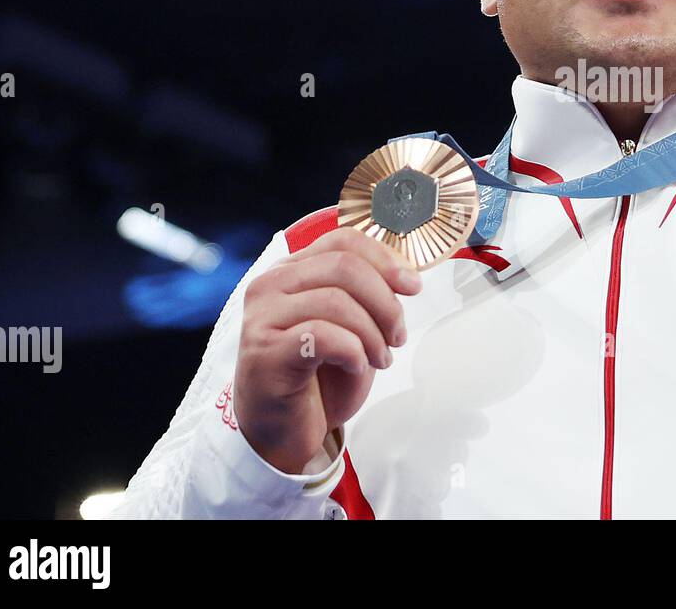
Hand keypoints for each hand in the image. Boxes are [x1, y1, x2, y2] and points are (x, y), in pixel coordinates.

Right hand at [232, 227, 421, 473]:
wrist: (284, 434)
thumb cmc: (317, 381)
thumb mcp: (351, 328)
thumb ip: (367, 296)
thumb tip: (405, 275)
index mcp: (291, 271)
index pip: (342, 240)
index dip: (385, 259)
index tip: (413, 286)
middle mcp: (271, 286)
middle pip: (343, 266)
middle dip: (385, 301)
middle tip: (398, 335)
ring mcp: (262, 318)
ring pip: (336, 300)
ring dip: (372, 333)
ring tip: (381, 359)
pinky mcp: (265, 352)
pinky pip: (323, 335)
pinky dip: (353, 351)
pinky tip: (356, 367)